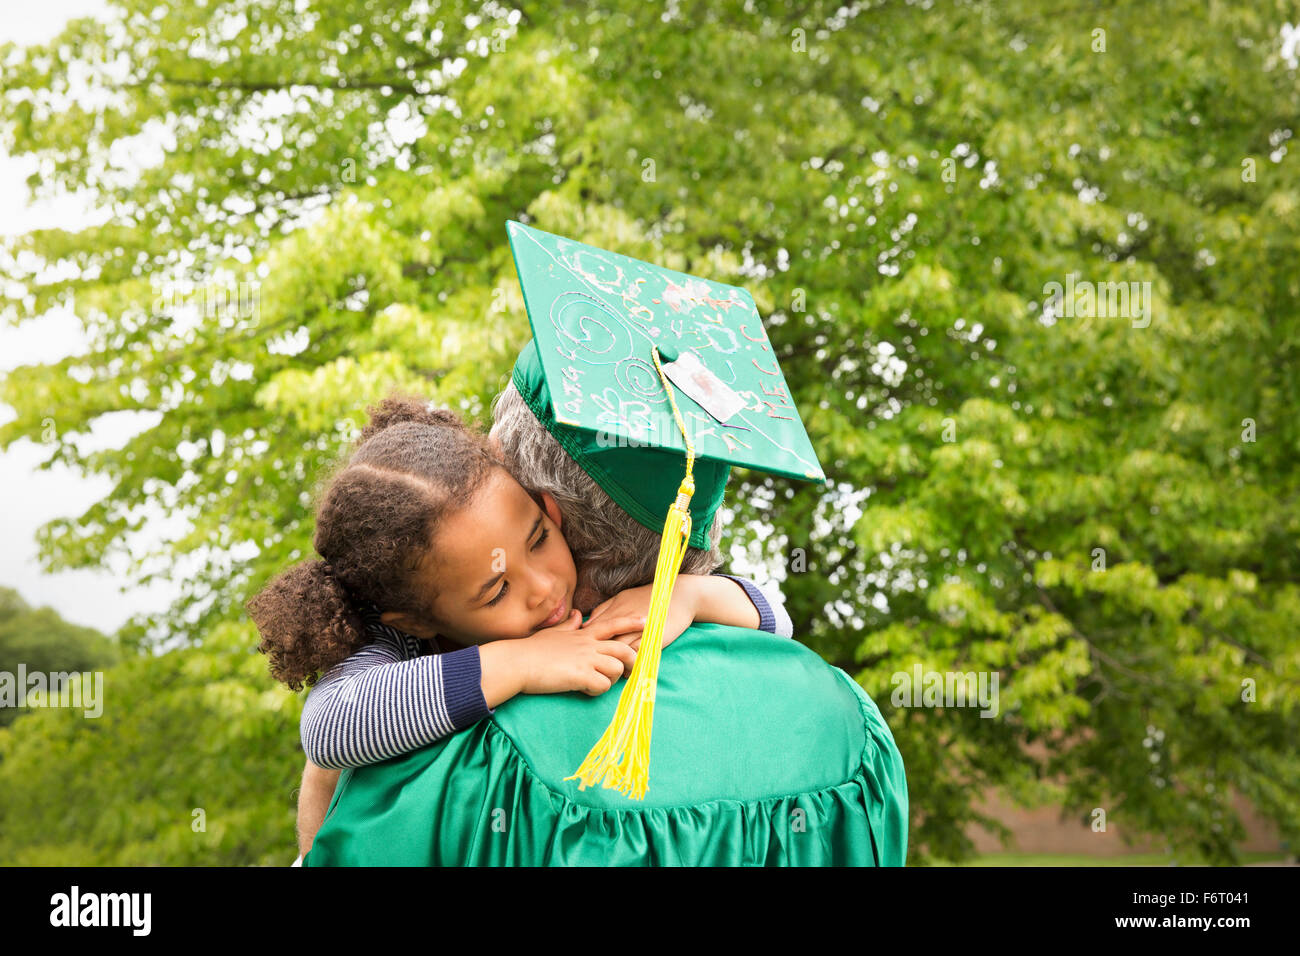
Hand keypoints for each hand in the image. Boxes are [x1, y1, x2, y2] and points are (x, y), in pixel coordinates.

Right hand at [514, 609, 642, 695]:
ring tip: (596, 683)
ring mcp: (585, 659)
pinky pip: (602, 686)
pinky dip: (597, 691)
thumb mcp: (554, 632)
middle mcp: (588, 644)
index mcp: (583, 634)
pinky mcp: (580, 675)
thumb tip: (577, 615)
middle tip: (628, 674)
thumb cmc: (532, 649)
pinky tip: (585, 690)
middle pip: (624, 649)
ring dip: (610, 680)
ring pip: (616, 668)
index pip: (613, 624)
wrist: (517, 662)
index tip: (647, 623)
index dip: (631, 623)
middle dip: (632, 662)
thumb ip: (569, 625)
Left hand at [582, 577, 700, 676]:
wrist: (679, 595)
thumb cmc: (648, 596)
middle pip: (602, 643)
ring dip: (612, 664)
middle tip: (591, 670)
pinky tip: (626, 673)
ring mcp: (637, 630)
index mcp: (614, 611)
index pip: (592, 631)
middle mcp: (622, 621)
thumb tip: (587, 624)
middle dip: (595, 657)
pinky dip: (630, 665)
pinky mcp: (652, 638)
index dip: (586, 645)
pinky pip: (636, 654)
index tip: (584, 656)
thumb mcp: (622, 597)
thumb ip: (603, 609)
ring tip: (608, 675)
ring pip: (618, 651)